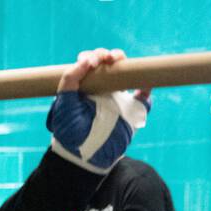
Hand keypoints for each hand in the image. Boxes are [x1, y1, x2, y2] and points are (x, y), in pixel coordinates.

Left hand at [48, 50, 151, 173]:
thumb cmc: (70, 133)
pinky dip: (147, 84)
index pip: (89, 64)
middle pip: (107, 63)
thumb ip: (69, 81)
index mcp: (84, 87)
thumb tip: (86, 60)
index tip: (91, 63)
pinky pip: (144, 93)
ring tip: (116, 60)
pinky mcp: (131, 108)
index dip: (91, 57)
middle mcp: (101, 88)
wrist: (84, 155)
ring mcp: (117, 96)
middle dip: (105, 54)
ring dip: (121, 59)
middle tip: (104, 59)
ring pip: (124, 71)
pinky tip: (142, 79)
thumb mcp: (63, 106)